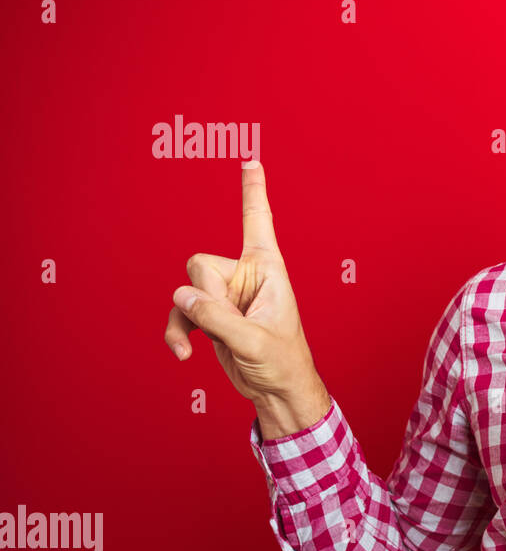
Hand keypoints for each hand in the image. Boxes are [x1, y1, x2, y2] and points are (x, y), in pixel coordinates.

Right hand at [163, 160, 328, 435]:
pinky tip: (184, 354)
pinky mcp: (211, 315)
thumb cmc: (282, 362)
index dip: (253, 191)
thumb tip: (182, 295)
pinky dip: (177, 332)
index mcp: (268, 269)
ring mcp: (225, 296)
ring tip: (219, 341)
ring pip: (186, 289)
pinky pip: (180, 311)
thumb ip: (216, 317)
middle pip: (201, 263)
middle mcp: (245, 276)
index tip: (251, 160)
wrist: (276, 390)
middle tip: (232, 322)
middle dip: (207, 296)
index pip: (257, 222)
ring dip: (191, 319)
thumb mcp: (253, 340)